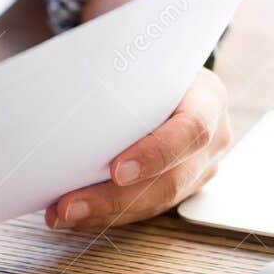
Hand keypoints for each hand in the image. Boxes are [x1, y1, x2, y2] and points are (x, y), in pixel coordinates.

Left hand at [45, 67, 231, 231]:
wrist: (176, 74)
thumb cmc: (155, 63)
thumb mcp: (151, 57)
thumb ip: (124, 68)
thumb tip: (63, 79)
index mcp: (208, 99)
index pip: (192, 131)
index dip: (156, 154)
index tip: (116, 171)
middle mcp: (213, 140)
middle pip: (169, 181)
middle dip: (115, 199)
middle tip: (70, 205)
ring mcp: (200, 169)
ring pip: (154, 203)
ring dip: (103, 213)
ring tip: (60, 214)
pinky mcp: (181, 188)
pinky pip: (144, 209)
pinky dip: (105, 214)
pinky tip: (73, 216)